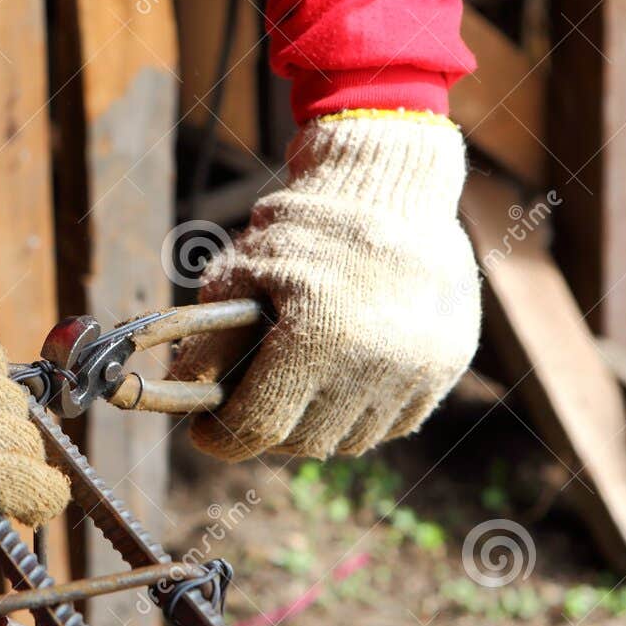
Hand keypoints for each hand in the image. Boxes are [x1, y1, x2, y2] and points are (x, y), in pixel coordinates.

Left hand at [170, 110, 479, 461]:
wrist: (393, 186)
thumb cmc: (303, 224)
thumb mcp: (240, 270)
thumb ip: (208, 340)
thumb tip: (180, 395)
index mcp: (319, 334)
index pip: (259, 425)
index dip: (221, 436)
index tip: (203, 433)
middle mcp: (376, 362)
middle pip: (301, 439)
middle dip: (263, 430)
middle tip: (244, 408)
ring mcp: (417, 370)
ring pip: (346, 439)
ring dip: (310, 427)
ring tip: (290, 393)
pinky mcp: (445, 370)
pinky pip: (387, 425)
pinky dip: (355, 416)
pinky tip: (335, 384)